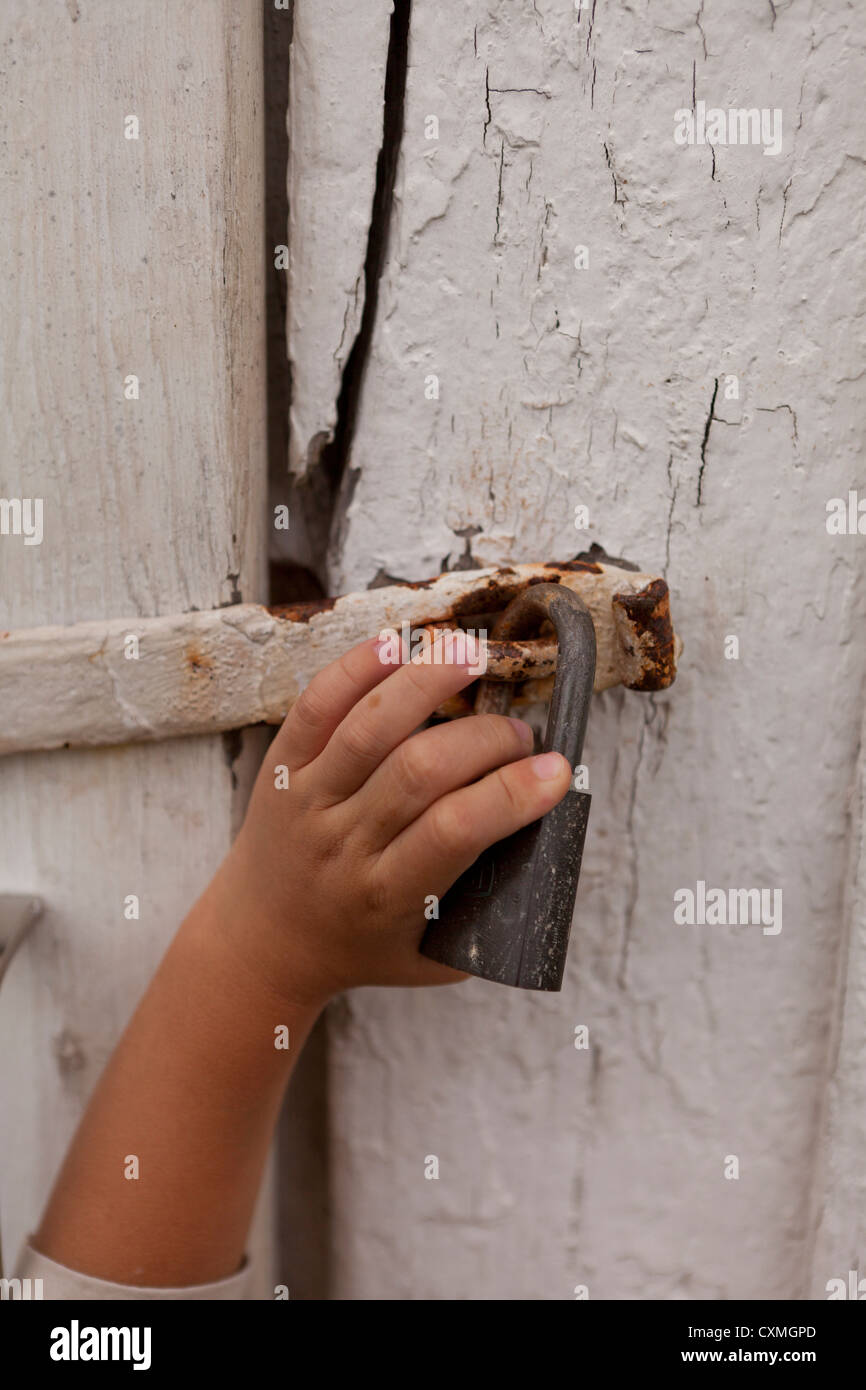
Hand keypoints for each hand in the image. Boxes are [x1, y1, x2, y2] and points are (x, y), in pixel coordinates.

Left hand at [217, 630, 572, 1007]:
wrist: (263, 942)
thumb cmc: (362, 944)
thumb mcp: (433, 954)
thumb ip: (490, 913)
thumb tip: (551, 841)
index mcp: (386, 893)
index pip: (454, 831)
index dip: (512, 793)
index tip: (557, 770)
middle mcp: (343, 842)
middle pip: (420, 770)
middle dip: (486, 739)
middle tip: (519, 735)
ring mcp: (309, 799)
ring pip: (369, 725)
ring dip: (427, 680)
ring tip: (476, 655)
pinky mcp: (283, 765)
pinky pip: (318, 704)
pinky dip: (359, 666)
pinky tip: (402, 643)